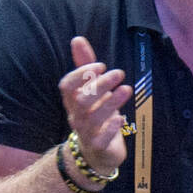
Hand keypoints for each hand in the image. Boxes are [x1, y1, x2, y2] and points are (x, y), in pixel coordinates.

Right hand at [59, 35, 130, 173]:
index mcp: (72, 101)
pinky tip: (121, 118)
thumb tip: (77, 39)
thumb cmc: (94, 115)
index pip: (66, 86)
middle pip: (81, 100)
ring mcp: (86, 132)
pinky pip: (101, 139)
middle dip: (100, 85)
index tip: (100, 65)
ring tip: (126, 89)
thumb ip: (85, 65)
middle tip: (119, 73)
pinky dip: (111, 128)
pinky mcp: (98, 146)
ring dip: (110, 102)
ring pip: (93, 117)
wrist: (95, 153)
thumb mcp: (90, 90)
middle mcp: (77, 115)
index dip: (81, 74)